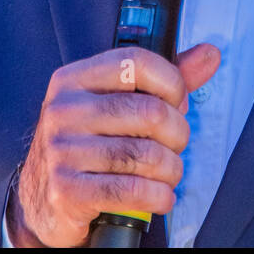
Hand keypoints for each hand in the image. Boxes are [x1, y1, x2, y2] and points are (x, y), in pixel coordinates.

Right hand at [6, 42, 220, 246]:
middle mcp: (64, 110)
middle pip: (151, 112)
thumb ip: (166, 79)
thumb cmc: (91, 144)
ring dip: (171, 170)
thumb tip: (209, 54)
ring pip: (146, 155)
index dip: (173, 84)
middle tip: (174, 146)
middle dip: (177, 134)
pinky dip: (158, 197)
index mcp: (75, 79)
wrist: (43, 200)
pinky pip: (132, 190)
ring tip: (168, 174)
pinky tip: (160, 197)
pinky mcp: (66, 190)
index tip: (177, 103)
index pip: (138, 63)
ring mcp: (61, 150)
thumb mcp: (120, 103)